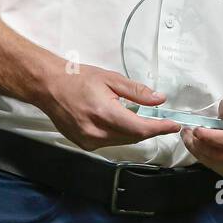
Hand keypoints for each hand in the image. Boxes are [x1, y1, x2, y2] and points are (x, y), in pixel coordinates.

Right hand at [39, 62, 180, 150]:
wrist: (49, 86)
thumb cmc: (77, 78)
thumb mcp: (110, 78)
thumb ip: (136, 92)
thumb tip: (159, 100)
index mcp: (104, 113)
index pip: (140, 129)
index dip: (159, 128)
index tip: (173, 126)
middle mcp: (97, 132)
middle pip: (133, 137)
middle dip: (148, 129)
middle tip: (159, 119)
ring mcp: (89, 141)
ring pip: (122, 141)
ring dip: (133, 132)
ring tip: (134, 116)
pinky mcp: (84, 144)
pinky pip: (109, 142)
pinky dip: (118, 134)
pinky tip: (116, 121)